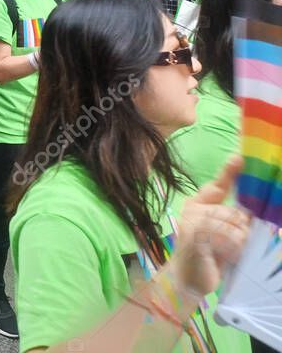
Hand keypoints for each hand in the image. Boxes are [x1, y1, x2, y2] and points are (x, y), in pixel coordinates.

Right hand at [171, 156, 249, 296]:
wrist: (186, 279)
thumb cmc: (206, 254)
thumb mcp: (219, 233)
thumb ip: (230, 216)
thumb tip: (248, 208)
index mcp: (197, 204)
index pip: (218, 185)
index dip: (230, 171)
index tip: (239, 156)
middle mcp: (193, 210)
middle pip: (235, 212)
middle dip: (241, 230)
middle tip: (230, 245)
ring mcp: (193, 223)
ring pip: (235, 225)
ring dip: (238, 242)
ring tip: (226, 252)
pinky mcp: (196, 238)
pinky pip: (230, 236)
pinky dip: (233, 248)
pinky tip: (222, 256)